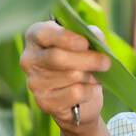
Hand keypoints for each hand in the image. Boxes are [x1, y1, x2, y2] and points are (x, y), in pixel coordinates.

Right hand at [20, 20, 109, 135]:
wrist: (80, 99)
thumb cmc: (81, 62)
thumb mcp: (87, 43)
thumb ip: (90, 34)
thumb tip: (93, 36)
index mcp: (35, 37)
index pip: (44, 33)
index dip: (66, 37)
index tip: (85, 43)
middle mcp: (29, 59)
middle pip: (57, 57)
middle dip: (86, 59)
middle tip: (106, 62)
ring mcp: (34, 82)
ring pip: (70, 75)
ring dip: (90, 76)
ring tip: (94, 76)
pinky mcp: (44, 102)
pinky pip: (75, 93)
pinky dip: (88, 91)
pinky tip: (87, 90)